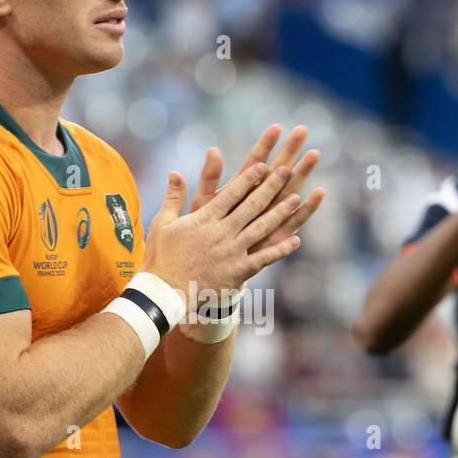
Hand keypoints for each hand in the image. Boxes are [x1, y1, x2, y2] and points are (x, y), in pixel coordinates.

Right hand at [144, 163, 302, 301]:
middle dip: (271, 187)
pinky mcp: (238, 272)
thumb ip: (173, 197)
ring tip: (296, 198)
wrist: (165, 292)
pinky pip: (264, 259)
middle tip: (287, 171)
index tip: (264, 165)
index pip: (231, 193)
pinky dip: (281, 249)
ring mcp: (232, 252)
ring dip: (280, 212)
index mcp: (204, 219)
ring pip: (262, 227)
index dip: (249, 178)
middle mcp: (222, 232)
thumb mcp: (162, 223)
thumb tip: (175, 172)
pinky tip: (296, 241)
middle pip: (252, 205)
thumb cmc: (161, 257)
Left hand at [188, 124, 325, 253]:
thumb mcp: (204, 203)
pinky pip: (294, 221)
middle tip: (303, 129)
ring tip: (314, 153)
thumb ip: (209, 178)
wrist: (209, 264)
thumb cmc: (203, 232)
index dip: (265, 145)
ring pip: (289, 191)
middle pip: (276, 171)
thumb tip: (212, 149)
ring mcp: (269, 216)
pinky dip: (307, 208)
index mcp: (239, 189)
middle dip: (288, 150)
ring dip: (302, 172)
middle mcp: (258, 199)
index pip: (254, 161)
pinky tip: (319, 192)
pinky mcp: (276, 236)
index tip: (278, 126)